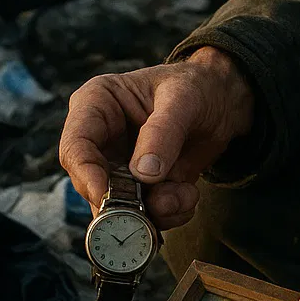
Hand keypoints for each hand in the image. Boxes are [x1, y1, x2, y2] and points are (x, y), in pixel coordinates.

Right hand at [58, 47, 254, 228]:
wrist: (224, 102)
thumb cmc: (198, 86)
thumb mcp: (184, 98)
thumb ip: (164, 131)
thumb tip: (144, 174)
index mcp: (97, 104)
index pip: (76, 145)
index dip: (85, 174)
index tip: (105, 196)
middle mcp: (101, 139)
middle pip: (91, 184)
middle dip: (123, 203)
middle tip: (158, 206)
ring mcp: (119, 166)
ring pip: (117, 207)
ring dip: (152, 212)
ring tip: (185, 196)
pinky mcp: (139, 188)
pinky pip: (143, 213)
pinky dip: (167, 214)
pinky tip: (189, 196)